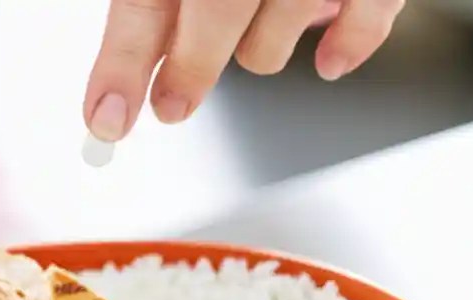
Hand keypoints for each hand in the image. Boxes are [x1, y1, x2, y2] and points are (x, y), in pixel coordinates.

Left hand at [85, 0, 405, 139]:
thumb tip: (127, 65)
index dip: (123, 61)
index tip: (106, 116)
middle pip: (218, 9)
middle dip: (192, 69)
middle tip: (173, 105)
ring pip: (282, 28)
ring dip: (263, 49)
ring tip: (257, 29)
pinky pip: (366, 18)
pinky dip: (345, 46)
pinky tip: (327, 58)